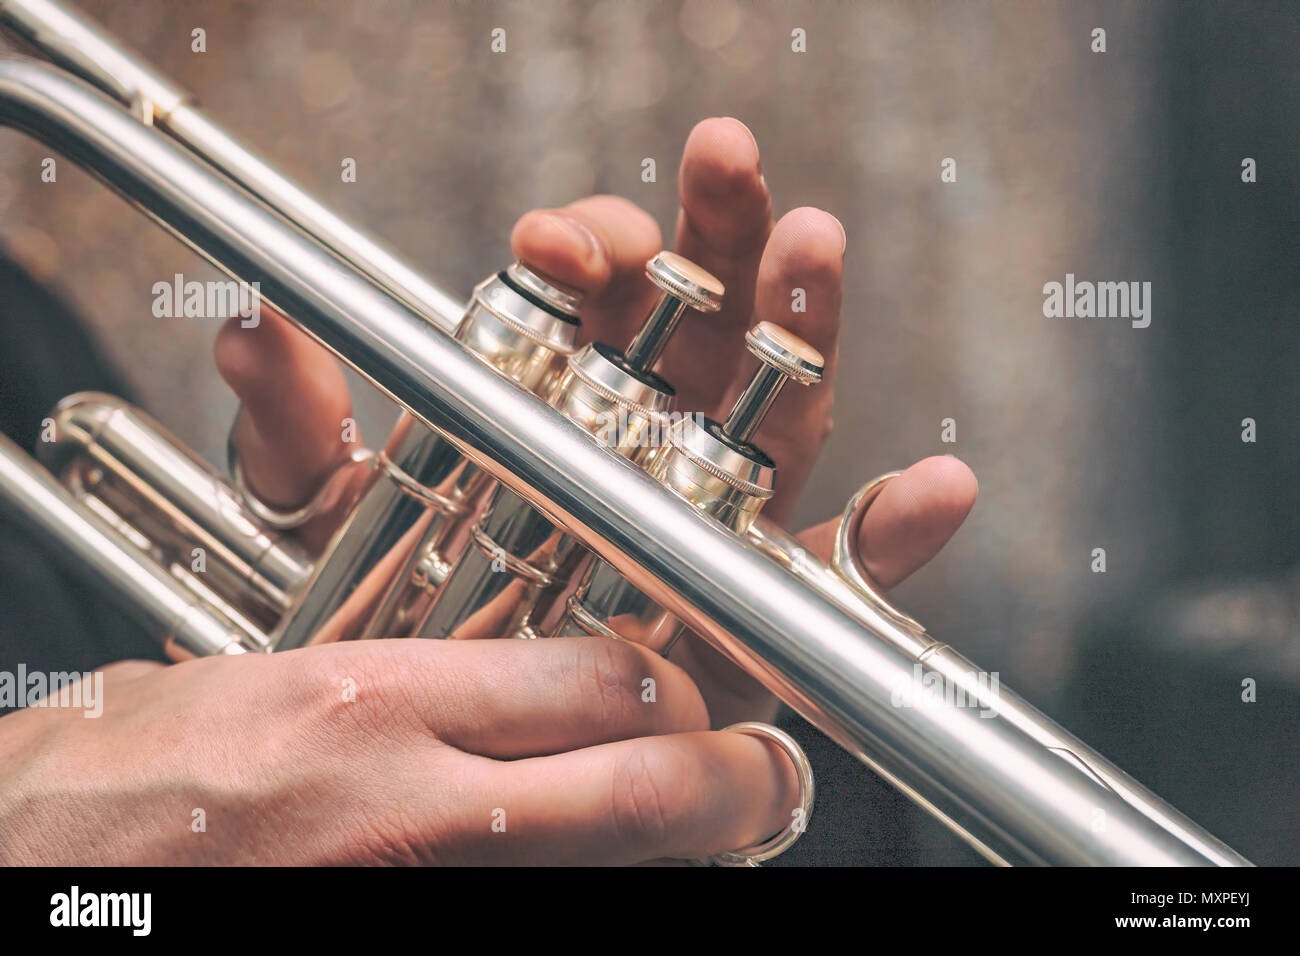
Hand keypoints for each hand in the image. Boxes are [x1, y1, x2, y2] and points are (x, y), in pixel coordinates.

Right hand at [0, 638, 797, 864]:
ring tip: (712, 820)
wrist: (33, 869)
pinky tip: (598, 865)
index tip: (691, 687)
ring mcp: (405, 891)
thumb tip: (541, 689)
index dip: (673, 683)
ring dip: (675, 845)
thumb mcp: (272, 684)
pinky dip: (590, 883)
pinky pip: (536, 912)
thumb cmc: (127, 782)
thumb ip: (417, 686)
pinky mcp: (398, 938)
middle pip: (640, 789)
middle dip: (734, 781)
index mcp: (367, 703)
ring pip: (609, 866)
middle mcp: (399, 805)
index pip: (591, 678)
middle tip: (767, 774)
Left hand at [215, 117, 978, 723]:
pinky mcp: (759, 609)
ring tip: (816, 241)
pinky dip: (895, 540)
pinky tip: (939, 489)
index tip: (556, 243)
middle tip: (725, 154)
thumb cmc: (396, 612)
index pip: (598, 297)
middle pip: (705, 320)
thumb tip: (246, 328)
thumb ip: (298, 431)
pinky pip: (837, 574)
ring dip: (805, 322)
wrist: (453, 745)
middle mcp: (653, 438)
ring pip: (781, 409)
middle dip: (714, 232)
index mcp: (566, 392)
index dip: (587, 253)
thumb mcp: (332, 516)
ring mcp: (716, 517)